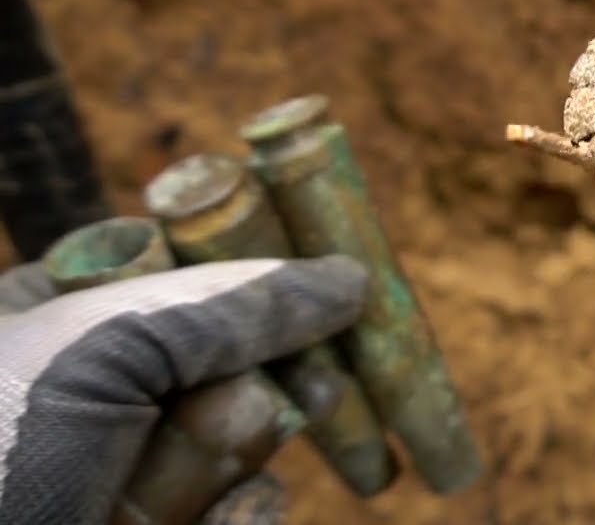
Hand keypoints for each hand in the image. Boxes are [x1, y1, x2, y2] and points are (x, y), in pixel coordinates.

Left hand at [0, 256, 367, 523]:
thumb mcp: (101, 345)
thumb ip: (226, 306)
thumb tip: (349, 279)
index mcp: (65, 315)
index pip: (199, 273)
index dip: (270, 279)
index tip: (337, 285)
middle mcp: (104, 390)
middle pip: (240, 359)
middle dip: (281, 374)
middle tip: (319, 386)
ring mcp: (133, 471)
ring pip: (250, 442)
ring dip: (246, 460)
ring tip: (186, 484)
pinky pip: (246, 515)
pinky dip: (244, 521)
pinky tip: (220, 522)